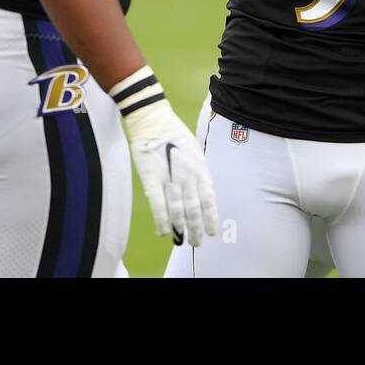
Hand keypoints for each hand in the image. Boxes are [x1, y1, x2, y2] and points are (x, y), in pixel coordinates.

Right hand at [122, 97, 217, 244]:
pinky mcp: (152, 180)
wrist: (154, 122)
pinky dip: (162, 221)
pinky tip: (164, 231)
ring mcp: (170, 180)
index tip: (211, 231)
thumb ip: (199, 173)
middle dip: (197, 229)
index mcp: (200, 170)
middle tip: (197, 242)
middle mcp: (188, 177)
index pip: (209, 200)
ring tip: (181, 240)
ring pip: (178, 211)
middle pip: (194, 210)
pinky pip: (158, 206)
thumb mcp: (196, 153)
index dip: (210, 218)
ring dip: (180, 228)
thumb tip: (203, 192)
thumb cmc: (175, 136)